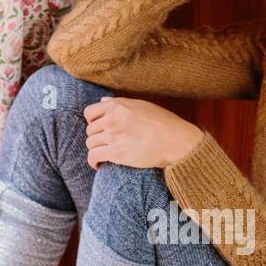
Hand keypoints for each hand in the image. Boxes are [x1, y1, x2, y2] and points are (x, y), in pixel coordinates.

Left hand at [84, 96, 202, 168]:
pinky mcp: (116, 152)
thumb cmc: (163, 123)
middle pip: (90, 130)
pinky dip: (93, 162)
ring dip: (96, 149)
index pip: (90, 112)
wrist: (175, 141)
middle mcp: (112, 119)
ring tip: (104, 154)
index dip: (91, 122)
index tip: (98, 129)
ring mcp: (113, 135)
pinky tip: (98, 165)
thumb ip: (120, 103)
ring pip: (90, 143)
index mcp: (117, 105)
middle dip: (96, 138)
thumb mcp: (141, 105)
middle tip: (105, 144)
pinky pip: (93, 156)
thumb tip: (103, 100)